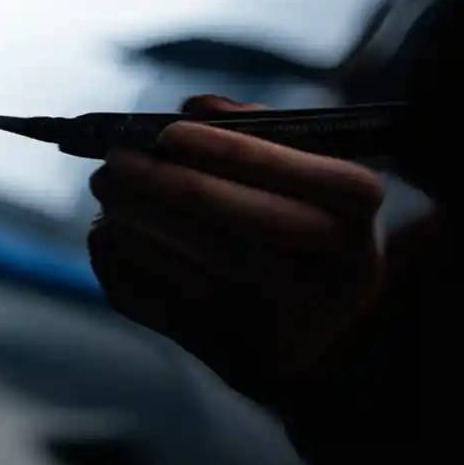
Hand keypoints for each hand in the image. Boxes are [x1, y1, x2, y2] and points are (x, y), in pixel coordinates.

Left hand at [87, 95, 385, 396]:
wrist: (325, 340)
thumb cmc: (304, 229)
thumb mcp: (309, 179)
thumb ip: (259, 130)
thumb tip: (195, 108)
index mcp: (355, 215)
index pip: (294, 172)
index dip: (225, 149)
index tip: (166, 132)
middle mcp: (331, 272)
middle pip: (230, 216)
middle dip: (158, 182)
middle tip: (113, 160)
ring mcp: (285, 321)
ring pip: (187, 259)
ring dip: (130, 218)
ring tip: (107, 190)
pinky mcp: (238, 356)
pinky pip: (161, 302)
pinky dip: (122, 264)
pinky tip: (108, 235)